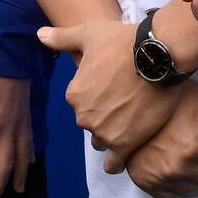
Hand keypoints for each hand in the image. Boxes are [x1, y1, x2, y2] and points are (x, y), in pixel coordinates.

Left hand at [0, 58, 33, 197]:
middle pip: (3, 165)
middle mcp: (6, 130)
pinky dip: (30, 155)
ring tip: (16, 190)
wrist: (9, 49)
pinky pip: (30, 140)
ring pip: (20, 156)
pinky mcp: (26, 113)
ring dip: (16, 176)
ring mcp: (19, 122)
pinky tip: (30, 162)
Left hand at [37, 18, 179, 173]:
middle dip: (104, 114)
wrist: (157, 56)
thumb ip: (62, 38)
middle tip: (125, 98)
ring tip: (131, 119)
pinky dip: (117, 161)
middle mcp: (84, 117)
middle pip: (91, 121)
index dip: (97, 92)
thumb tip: (40, 35)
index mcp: (74, 94)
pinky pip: (114, 164)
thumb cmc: (122, 42)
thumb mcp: (89, 33)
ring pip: (102, 140)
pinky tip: (126, 148)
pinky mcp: (125, 144)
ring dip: (112, 133)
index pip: (81, 101)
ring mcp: (104, 133)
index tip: (113, 83)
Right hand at [125, 80, 197, 197]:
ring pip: (197, 187)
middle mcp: (177, 169)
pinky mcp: (147, 184)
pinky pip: (176, 195)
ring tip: (184, 148)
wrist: (141, 98)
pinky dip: (179, 181)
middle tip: (193, 137)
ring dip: (196, 171)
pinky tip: (173, 161)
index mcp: (194, 148)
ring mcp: (160, 179)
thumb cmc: (178, 99)